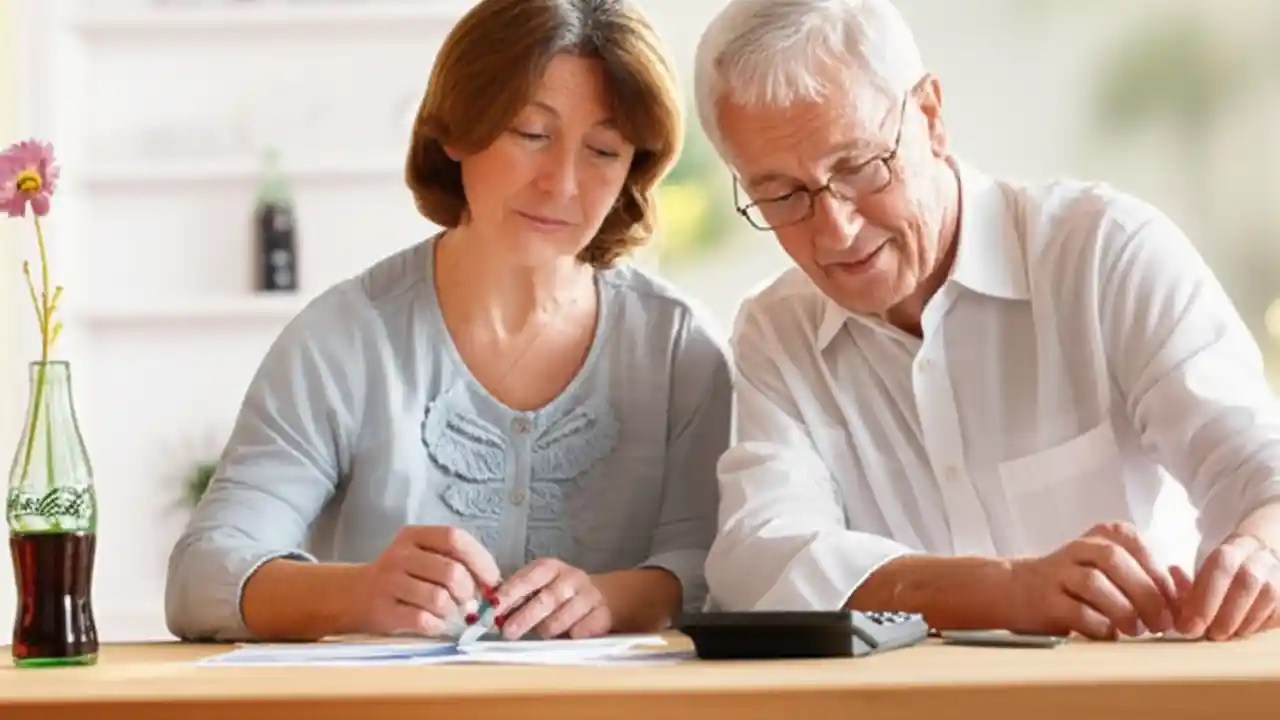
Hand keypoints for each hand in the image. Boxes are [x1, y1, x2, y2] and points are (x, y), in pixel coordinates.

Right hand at [347, 526, 500, 636]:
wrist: (354, 594)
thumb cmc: (401, 575)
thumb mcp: (422, 556)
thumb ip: (453, 561)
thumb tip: (491, 586)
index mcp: (414, 535)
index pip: (455, 538)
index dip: (480, 560)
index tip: (492, 580)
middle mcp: (400, 554)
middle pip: (451, 572)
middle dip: (468, 592)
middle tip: (468, 602)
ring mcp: (389, 582)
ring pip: (438, 599)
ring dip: (452, 611)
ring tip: (448, 612)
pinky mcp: (383, 610)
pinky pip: (422, 620)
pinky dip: (437, 625)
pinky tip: (434, 624)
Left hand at [492, 558, 611, 639]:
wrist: (598, 597)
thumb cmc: (558, 594)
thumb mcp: (537, 588)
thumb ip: (516, 598)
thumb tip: (489, 612)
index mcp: (550, 568)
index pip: (528, 578)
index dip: (510, 593)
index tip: (493, 609)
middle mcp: (572, 578)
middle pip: (547, 598)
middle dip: (525, 617)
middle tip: (508, 633)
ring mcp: (590, 595)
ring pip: (564, 617)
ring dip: (548, 630)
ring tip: (541, 634)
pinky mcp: (603, 614)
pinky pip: (584, 630)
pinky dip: (572, 636)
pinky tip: (568, 637)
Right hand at [1007, 522, 1178, 639]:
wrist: (1019, 590)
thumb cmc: (1079, 584)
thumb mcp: (1113, 572)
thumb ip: (1148, 579)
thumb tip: (1187, 601)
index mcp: (1103, 535)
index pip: (1137, 546)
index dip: (1160, 577)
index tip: (1174, 605)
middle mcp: (1079, 547)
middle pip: (1116, 560)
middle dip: (1145, 595)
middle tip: (1161, 624)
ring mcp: (1058, 572)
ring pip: (1094, 582)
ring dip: (1122, 610)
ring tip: (1134, 630)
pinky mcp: (1044, 599)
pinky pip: (1075, 611)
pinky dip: (1098, 626)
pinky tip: (1107, 635)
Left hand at [1174, 534, 1279, 639]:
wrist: (1265, 554)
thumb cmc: (1225, 572)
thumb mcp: (1205, 571)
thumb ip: (1189, 589)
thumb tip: (1176, 613)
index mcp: (1231, 550)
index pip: (1220, 568)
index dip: (1204, 599)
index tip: (1188, 626)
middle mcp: (1260, 559)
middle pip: (1247, 583)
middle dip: (1225, 615)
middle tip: (1210, 635)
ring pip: (1268, 600)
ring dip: (1243, 624)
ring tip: (1225, 636)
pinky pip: (1278, 614)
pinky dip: (1259, 627)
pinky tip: (1242, 631)